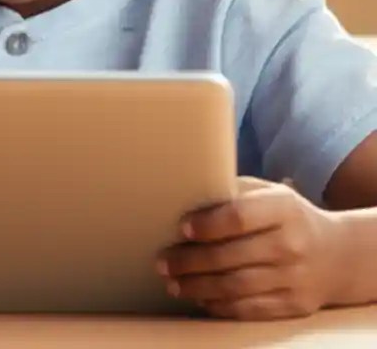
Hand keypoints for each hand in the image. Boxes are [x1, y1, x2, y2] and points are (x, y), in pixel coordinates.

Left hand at [158, 177, 346, 319]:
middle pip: (230, 256)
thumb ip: (233, 192)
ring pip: (235, 287)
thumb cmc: (287, 219)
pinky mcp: (294, 305)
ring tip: (172, 283)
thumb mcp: (270, 194)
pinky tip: (199, 298)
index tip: (181, 229)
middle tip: (162, 261)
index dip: (206, 224)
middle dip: (189, 261)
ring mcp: (295, 278)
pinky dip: (219, 305)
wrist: (339, 254)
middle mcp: (293, 244)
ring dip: (197, 287)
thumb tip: (184, 194)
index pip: (238, 217)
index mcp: (284, 209)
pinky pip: (249, 309)